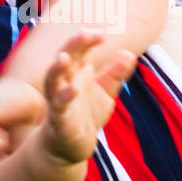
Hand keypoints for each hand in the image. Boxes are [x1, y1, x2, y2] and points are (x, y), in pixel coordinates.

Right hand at [39, 30, 135, 166]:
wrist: (70, 148)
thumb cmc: (86, 116)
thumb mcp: (105, 93)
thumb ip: (115, 74)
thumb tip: (129, 53)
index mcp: (75, 73)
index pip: (79, 51)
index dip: (88, 40)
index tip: (102, 33)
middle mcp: (63, 83)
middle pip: (63, 58)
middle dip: (73, 45)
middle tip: (86, 33)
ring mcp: (58, 101)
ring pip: (52, 80)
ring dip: (57, 68)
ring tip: (64, 56)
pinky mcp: (59, 121)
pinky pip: (59, 107)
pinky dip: (64, 97)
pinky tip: (74, 89)